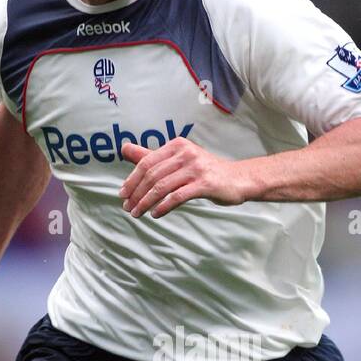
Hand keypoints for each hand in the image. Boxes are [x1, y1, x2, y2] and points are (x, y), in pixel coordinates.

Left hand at [119, 139, 248, 218]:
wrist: (238, 179)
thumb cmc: (205, 171)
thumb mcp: (178, 160)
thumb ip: (151, 156)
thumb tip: (124, 148)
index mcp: (177, 145)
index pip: (147, 162)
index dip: (132, 180)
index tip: (122, 195)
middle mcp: (186, 153)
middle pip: (152, 175)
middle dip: (136, 193)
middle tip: (128, 208)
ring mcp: (196, 168)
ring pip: (162, 187)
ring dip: (146, 203)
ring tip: (137, 214)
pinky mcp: (205, 184)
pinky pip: (177, 196)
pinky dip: (163, 207)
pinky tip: (155, 214)